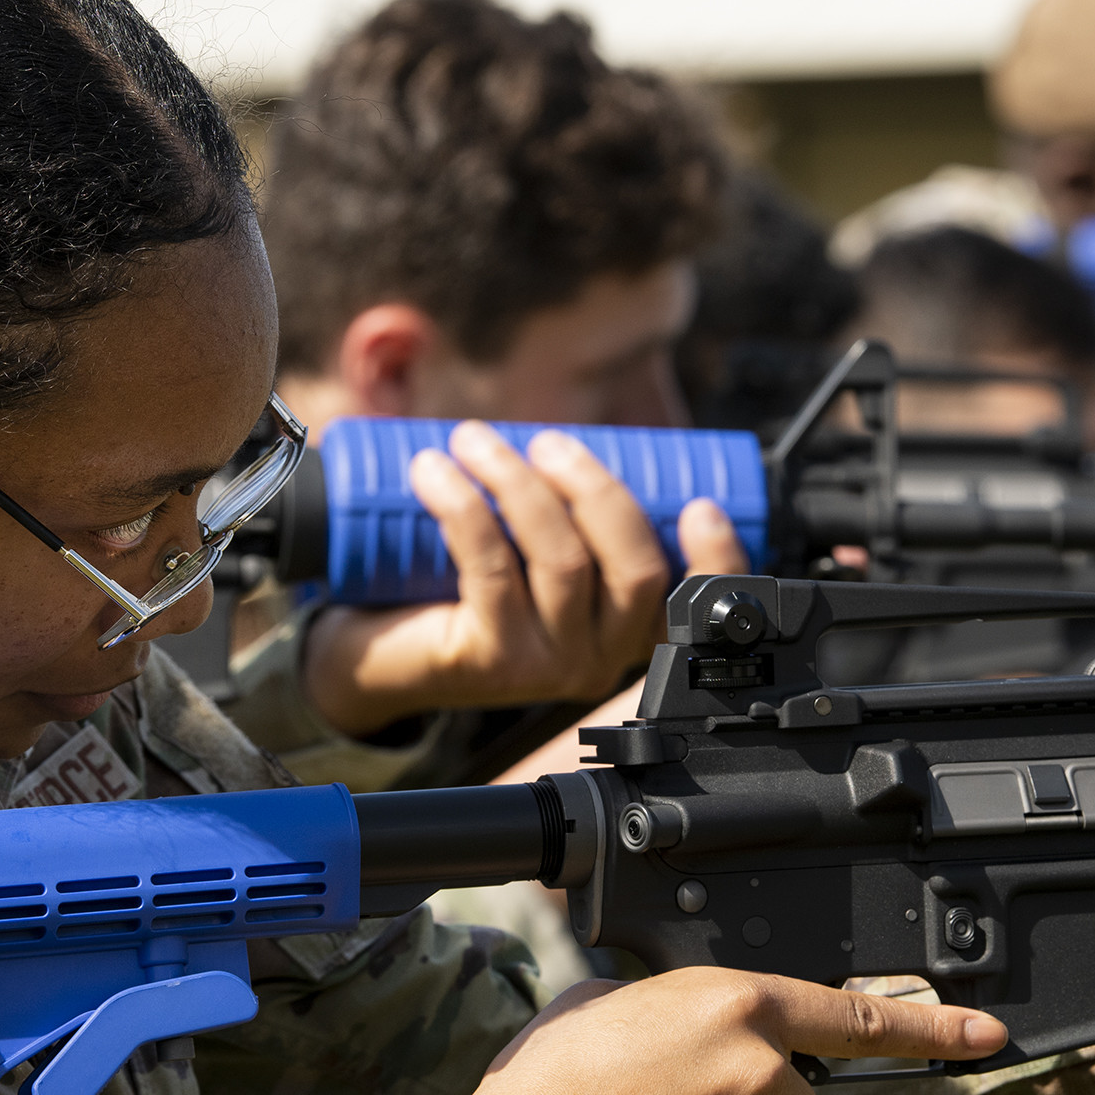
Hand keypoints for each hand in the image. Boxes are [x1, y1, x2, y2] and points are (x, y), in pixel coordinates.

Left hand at [303, 422, 751, 735]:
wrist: (376, 655)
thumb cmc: (460, 588)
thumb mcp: (532, 551)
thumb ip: (567, 507)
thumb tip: (570, 429)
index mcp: (629, 630)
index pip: (696, 604)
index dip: (718, 559)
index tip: (700, 504)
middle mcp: (601, 658)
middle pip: (635, 568)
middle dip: (597, 488)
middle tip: (546, 440)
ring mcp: (549, 665)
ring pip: (563, 561)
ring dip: (519, 481)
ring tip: (473, 439)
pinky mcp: (491, 661)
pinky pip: (490, 568)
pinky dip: (465, 505)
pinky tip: (434, 470)